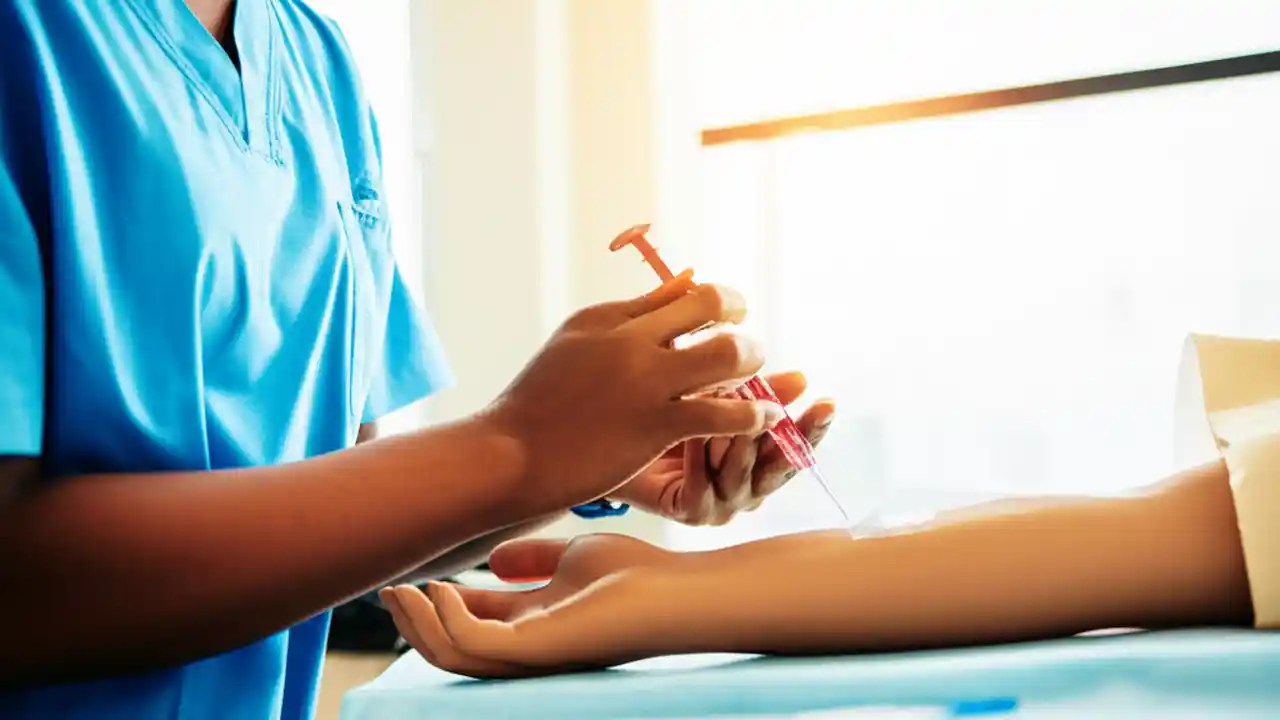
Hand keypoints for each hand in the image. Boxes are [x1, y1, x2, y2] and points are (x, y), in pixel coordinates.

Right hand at [380, 535, 678, 677]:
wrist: (677, 589)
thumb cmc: (639, 576)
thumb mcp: (573, 557)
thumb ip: (535, 559)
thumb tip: (494, 557)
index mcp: (533, 626)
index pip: (470, 621)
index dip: (432, 604)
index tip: (404, 578)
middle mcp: (526, 647)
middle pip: (452, 648)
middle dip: (414, 623)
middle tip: (386, 591)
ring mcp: (531, 653)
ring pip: (454, 655)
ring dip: (419, 625)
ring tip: (400, 591)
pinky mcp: (539, 648)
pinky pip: (476, 644)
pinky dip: (448, 620)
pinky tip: (439, 588)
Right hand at [484, 276, 784, 512]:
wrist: (510, 456)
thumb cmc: (538, 409)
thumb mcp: (572, 347)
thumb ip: (617, 325)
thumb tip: (665, 297)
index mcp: (608, 317)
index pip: (677, 291)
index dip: (709, 302)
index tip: (722, 318)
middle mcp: (630, 338)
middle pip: (709, 301)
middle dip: (738, 314)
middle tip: (747, 340)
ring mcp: (644, 381)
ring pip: (728, 352)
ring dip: (753, 362)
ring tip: (760, 382)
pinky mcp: (656, 425)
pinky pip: (725, 412)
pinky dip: (753, 415)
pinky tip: (762, 420)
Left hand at [615, 372, 834, 524]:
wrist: (607, 442)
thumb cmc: (666, 418)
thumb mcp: (715, 399)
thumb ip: (755, 394)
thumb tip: (800, 379)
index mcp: (758, 463)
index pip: (796, 447)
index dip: (812, 428)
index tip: (826, 402)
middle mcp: (745, 489)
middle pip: (778, 469)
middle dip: (789, 438)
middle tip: (790, 410)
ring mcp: (719, 505)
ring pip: (740, 477)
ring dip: (739, 442)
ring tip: (737, 412)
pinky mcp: (687, 513)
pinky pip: (701, 489)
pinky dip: (700, 461)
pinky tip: (693, 434)